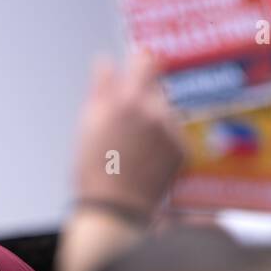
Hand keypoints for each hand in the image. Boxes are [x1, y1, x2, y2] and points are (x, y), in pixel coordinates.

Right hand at [72, 52, 185, 217]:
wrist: (116, 209)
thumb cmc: (94, 170)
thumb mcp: (87, 124)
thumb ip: (100, 88)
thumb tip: (105, 62)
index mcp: (128, 100)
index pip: (144, 61)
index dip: (138, 63)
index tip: (134, 68)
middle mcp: (156, 112)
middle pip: (157, 87)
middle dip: (144, 96)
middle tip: (128, 119)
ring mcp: (172, 131)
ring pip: (166, 112)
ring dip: (155, 119)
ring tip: (135, 145)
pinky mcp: (183, 150)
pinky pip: (175, 133)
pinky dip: (164, 140)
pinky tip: (147, 157)